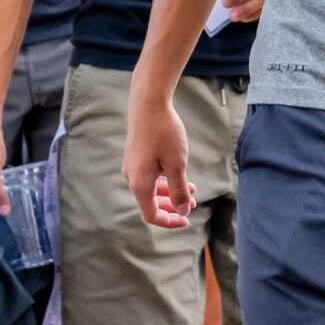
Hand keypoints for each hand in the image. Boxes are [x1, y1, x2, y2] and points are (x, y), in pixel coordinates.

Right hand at [123, 92, 194, 227]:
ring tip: (192, 190)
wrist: (148, 103)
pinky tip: (179, 173)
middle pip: (150, 203)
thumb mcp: (177, 164)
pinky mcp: (135, 156)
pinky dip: (164, 180)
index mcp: (140, 183)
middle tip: (192, 205)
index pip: (151, 215)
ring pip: (150, 189)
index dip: (169, 221)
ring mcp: (132, 165)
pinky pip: (148, 176)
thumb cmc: (164, 133)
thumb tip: (182, 211)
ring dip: (170, 193)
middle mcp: (132, 177)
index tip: (187, 218)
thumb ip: (179, 190)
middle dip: (172, 207)